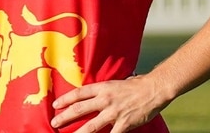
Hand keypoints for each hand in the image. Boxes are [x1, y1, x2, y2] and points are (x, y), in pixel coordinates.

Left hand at [50, 75, 168, 132]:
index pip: (79, 94)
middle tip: (54, 123)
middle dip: (65, 117)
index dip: (65, 99)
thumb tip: (94, 94)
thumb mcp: (116, 82)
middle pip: (80, 109)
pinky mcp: (124, 124)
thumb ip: (104, 90)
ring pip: (91, 126)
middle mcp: (105, 100)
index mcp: (103, 88)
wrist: (154, 89)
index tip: (55, 105)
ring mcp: (114, 113)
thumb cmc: (136, 85)